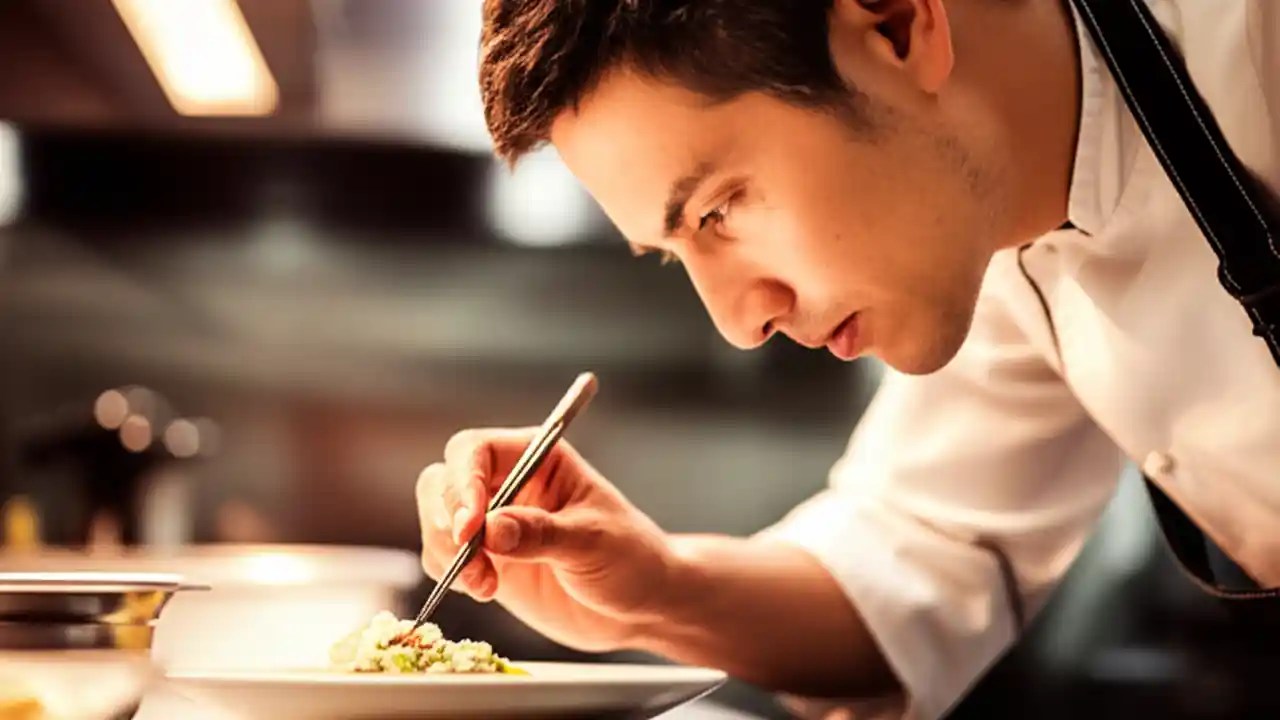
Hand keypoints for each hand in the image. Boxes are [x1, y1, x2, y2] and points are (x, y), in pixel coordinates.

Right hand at [416, 428, 674, 651]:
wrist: (639, 606)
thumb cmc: (631, 558)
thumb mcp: (593, 542)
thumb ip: (541, 534)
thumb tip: (491, 530)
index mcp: (537, 457)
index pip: (477, 450)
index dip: (464, 482)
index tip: (470, 527)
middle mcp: (508, 483)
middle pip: (444, 480)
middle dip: (446, 519)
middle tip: (470, 556)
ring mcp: (493, 522)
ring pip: (436, 520)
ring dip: (448, 553)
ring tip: (486, 584)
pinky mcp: (486, 559)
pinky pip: (443, 557)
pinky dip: (450, 574)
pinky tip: (486, 589)